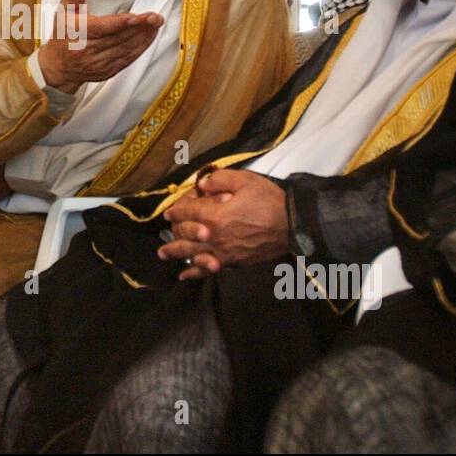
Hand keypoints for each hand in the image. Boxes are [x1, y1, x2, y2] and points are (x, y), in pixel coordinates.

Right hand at [36, 0, 163, 93]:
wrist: (58, 67)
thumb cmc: (61, 35)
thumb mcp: (64, 10)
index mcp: (77, 33)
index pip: (102, 28)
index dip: (120, 23)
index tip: (136, 17)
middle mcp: (88, 51)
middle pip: (118, 38)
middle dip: (139, 28)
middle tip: (155, 17)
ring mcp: (99, 63)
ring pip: (125, 49)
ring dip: (143, 37)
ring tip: (156, 24)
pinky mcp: (108, 71)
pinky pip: (128, 59)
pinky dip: (140, 48)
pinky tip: (149, 37)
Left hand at [158, 168, 288, 279]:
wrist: (293, 225)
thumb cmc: (270, 201)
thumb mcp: (245, 180)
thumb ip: (220, 179)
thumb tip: (202, 184)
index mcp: (215, 215)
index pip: (188, 213)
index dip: (177, 211)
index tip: (170, 212)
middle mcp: (215, 237)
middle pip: (186, 236)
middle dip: (172, 233)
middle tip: (163, 232)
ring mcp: (223, 252)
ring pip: (193, 255)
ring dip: (176, 253)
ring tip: (163, 254)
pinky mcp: (233, 262)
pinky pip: (208, 269)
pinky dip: (195, 273)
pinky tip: (185, 275)